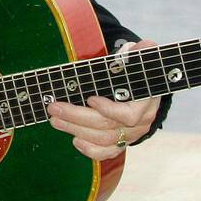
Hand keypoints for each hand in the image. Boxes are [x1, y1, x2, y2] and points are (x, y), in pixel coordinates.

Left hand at [46, 39, 159, 159]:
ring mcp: (131, 135)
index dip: (108, 110)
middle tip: (54, 108)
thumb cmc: (136, 72)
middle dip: (77, 117)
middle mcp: (141, 123)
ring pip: (102, 139)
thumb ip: (140, 54)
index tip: (90, 99)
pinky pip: (106, 153)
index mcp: (146, 102)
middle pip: (107, 126)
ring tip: (55, 119)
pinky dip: (89, 149)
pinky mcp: (122, 142)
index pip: (129, 115)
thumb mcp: (140, 60)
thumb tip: (141, 47)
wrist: (144, 90)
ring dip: (75, 129)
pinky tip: (74, 139)